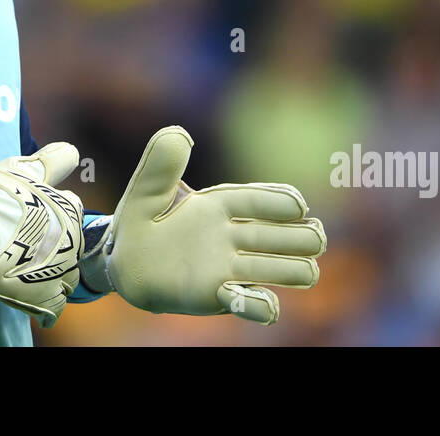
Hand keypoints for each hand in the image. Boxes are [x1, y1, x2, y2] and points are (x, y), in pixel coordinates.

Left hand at [82, 126, 324, 324]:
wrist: (125, 263)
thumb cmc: (139, 222)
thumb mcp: (145, 190)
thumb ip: (161, 165)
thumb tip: (180, 134)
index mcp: (219, 205)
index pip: (257, 200)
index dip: (279, 202)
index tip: (298, 206)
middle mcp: (233, 236)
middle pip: (279, 236)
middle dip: (300, 237)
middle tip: (314, 240)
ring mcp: (230, 267)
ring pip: (277, 268)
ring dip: (293, 270)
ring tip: (305, 271)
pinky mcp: (220, 296)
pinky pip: (251, 304)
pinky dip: (260, 305)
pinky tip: (261, 303)